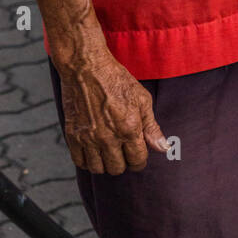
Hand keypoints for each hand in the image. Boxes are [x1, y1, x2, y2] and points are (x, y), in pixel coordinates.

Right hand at [58, 49, 168, 174]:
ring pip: (98, 169)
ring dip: (105, 164)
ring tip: (108, 152)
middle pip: (118, 168)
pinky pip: (80, 162)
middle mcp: (108, 137)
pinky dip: (88, 161)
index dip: (140, 161)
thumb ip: (152, 127)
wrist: (86, 68)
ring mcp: (89, 138)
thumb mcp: (142, 100)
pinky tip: (93, 151)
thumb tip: (164, 148)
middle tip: (123, 152)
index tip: (138, 156)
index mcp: (129, 128)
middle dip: (124, 163)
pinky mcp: (73, 135)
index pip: (137, 161)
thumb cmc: (116, 80)